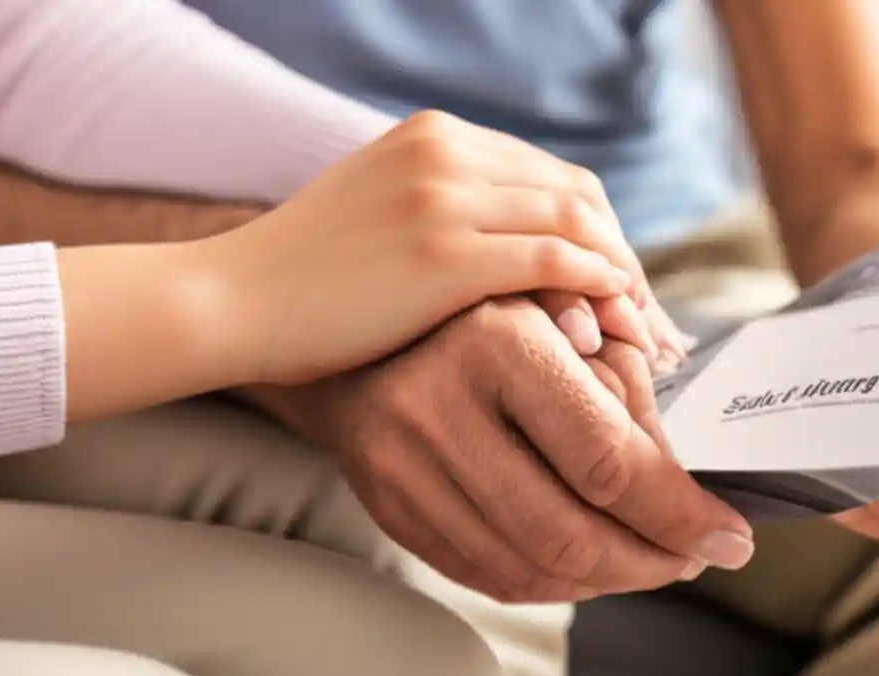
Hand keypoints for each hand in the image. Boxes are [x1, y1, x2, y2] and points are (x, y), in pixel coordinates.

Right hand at [204, 109, 650, 385]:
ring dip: (622, 279)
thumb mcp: (381, 216)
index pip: (553, 179)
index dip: (601, 234)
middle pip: (577, 196)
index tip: (622, 285)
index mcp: (435, 137)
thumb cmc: (304, 281)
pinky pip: (555, 259)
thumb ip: (448, 213)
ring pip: (577, 224)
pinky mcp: (443, 251)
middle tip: (647, 318)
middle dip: (624, 257)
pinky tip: (611, 323)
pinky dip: (597, 287)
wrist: (231, 301)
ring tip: (641, 334)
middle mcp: (447, 152)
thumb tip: (519, 255)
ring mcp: (445, 196)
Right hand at [249, 297, 752, 601]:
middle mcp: (437, 407)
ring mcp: (402, 465)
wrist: (359, 326)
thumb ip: (628, 393)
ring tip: (651, 560)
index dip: (679, 513)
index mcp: (495, 342)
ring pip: (528, 568)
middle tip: (696, 554)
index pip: (606, 462)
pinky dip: (553, 581)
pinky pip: (486, 573)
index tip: (729, 536)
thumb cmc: (483, 311)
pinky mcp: (389, 505)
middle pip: (568, 535)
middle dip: (652, 561)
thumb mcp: (564, 313)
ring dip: (607, 580)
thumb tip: (693, 491)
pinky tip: (590, 562)